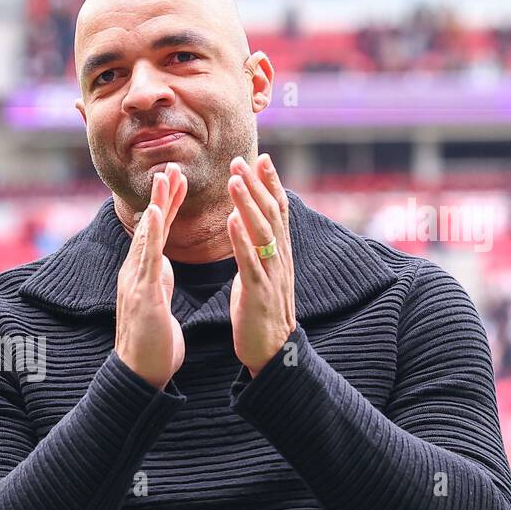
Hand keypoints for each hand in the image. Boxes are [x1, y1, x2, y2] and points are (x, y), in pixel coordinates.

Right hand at [115, 163, 187, 389]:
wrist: (140, 376)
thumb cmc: (153, 346)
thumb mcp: (158, 305)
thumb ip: (158, 283)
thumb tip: (161, 267)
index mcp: (145, 275)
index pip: (157, 234)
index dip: (166, 206)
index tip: (176, 181)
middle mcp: (136, 273)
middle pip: (151, 228)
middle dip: (161, 196)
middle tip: (170, 166)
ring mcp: (137, 282)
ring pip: (147, 237)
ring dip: (156, 205)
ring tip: (164, 178)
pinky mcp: (142, 295)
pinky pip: (147, 259)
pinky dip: (150, 234)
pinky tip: (155, 214)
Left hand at [227, 153, 296, 377]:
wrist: (272, 351)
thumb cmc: (261, 313)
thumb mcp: (261, 274)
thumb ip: (258, 250)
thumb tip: (249, 226)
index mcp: (278, 254)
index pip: (277, 210)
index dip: (270, 184)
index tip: (260, 158)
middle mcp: (279, 259)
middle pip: (270, 214)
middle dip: (256, 184)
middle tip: (241, 159)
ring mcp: (271, 274)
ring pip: (261, 232)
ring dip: (247, 204)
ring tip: (235, 180)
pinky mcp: (258, 292)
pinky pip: (250, 262)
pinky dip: (241, 240)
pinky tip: (231, 221)